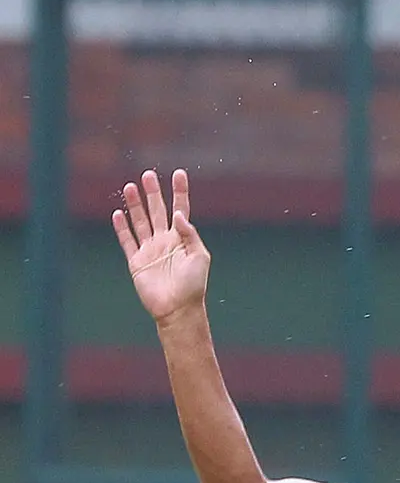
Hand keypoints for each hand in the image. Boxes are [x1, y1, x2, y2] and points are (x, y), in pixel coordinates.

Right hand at [115, 169, 210, 324]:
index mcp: (182, 239)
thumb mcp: (199, 256)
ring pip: (140, 221)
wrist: (177, 308)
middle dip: (153, 193)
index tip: (179, 174)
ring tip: (130, 186)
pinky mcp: (136, 261)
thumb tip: (177, 214)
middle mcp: (165, 241)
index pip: (181, 209)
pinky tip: (117, 214)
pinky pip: (127, 241)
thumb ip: (189, 234)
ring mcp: (149, 250)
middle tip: (148, 175)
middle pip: (157, 211)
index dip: (179, 192)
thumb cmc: (193, 285)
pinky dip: (121, 228)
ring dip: (135, 205)